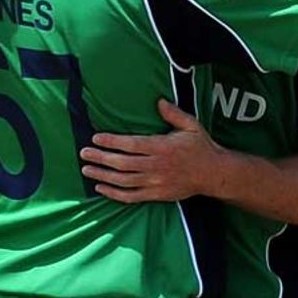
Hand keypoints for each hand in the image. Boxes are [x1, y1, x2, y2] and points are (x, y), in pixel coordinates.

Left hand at [79, 98, 225, 202]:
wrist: (214, 174)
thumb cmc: (201, 147)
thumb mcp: (191, 125)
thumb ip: (173, 114)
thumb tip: (159, 101)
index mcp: (162, 147)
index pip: (131, 144)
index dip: (112, 142)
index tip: (96, 138)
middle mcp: (156, 166)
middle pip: (122, 163)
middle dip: (101, 158)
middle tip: (84, 154)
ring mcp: (155, 182)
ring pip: (123, 181)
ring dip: (103, 175)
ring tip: (86, 169)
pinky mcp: (157, 195)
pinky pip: (131, 196)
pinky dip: (114, 194)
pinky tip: (101, 188)